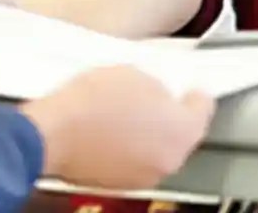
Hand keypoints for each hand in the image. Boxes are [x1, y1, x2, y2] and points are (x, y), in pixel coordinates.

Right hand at [20, 66, 214, 189]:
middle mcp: (169, 159)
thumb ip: (161, 88)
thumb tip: (163, 95)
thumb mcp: (137, 74)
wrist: (54, 132)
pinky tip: (113, 128)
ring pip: (157, 149)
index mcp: (182, 131)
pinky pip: (135, 160)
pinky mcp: (120, 183)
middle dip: (171, 116)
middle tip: (156, 96)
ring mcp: (145, 175)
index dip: (195, 94)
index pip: (204, 109)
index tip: (191, 88)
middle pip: (181, 134)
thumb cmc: (93, 102)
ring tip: (127, 110)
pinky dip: (130, 147)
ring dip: (149, 133)